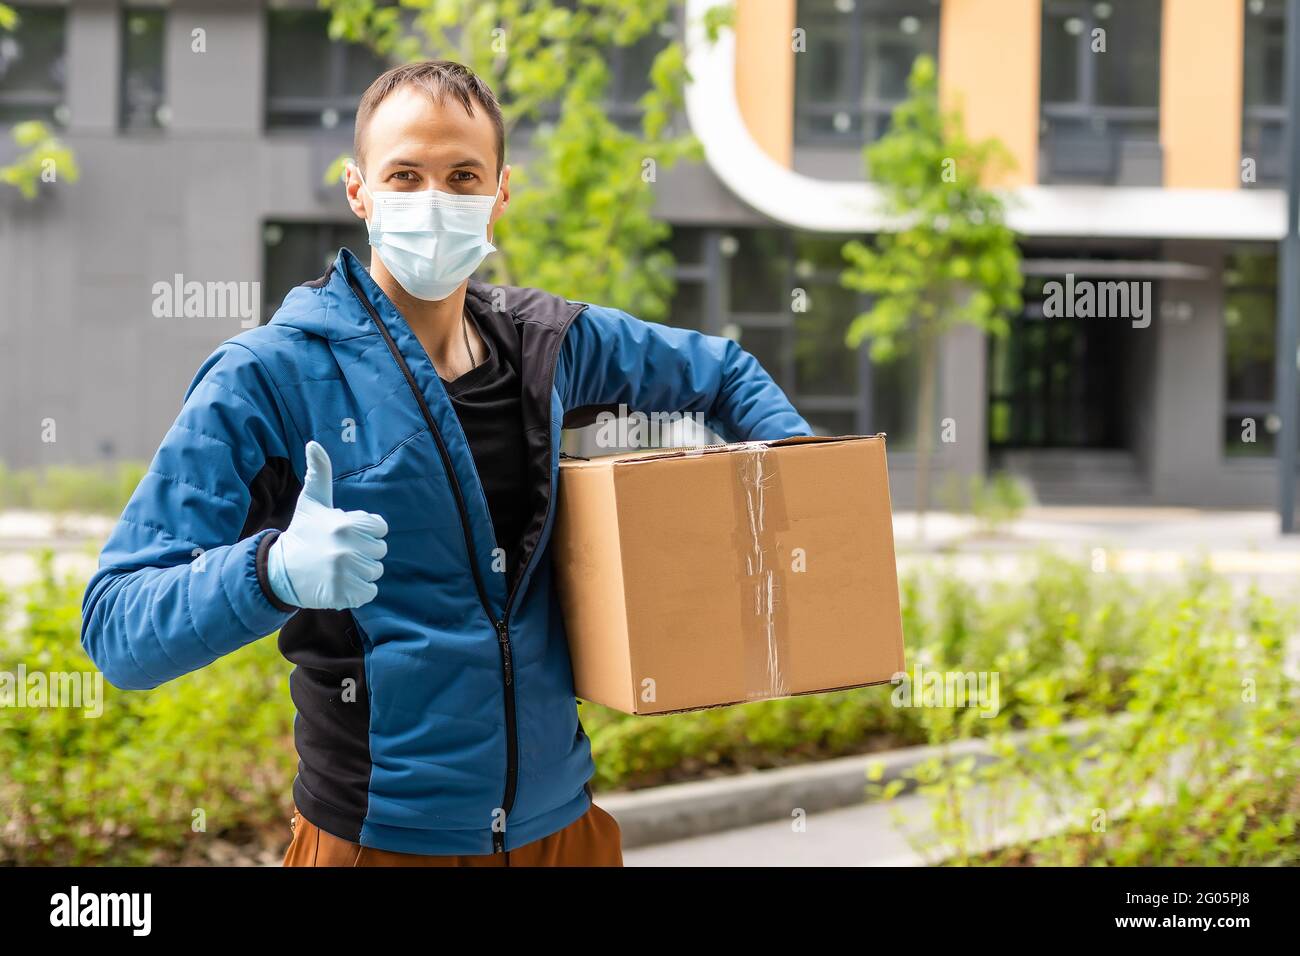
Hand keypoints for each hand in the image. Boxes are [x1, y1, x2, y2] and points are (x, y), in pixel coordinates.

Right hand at [266, 441, 387, 609]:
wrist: (279, 570)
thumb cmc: (302, 533)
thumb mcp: (312, 502)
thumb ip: (319, 473)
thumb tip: (313, 444)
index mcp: (344, 524)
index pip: (380, 528)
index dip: (365, 532)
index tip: (345, 535)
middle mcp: (345, 547)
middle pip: (380, 551)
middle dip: (363, 552)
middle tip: (338, 553)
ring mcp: (344, 572)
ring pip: (375, 572)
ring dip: (360, 572)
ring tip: (337, 568)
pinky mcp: (341, 593)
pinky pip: (370, 593)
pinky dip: (358, 591)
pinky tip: (339, 583)